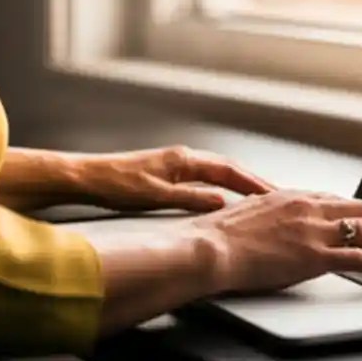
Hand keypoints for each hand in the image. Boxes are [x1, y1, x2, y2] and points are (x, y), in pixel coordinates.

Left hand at [78, 146, 274, 212]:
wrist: (87, 177)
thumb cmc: (116, 185)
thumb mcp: (157, 196)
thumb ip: (191, 199)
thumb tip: (223, 203)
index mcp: (184, 160)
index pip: (229, 170)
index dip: (253, 183)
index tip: (273, 194)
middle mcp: (183, 158)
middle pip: (227, 168)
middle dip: (252, 181)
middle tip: (275, 196)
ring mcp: (175, 164)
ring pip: (216, 172)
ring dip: (238, 183)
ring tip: (257, 198)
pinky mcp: (166, 173)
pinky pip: (204, 178)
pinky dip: (221, 186)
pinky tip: (223, 199)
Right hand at [187, 190, 361, 293]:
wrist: (211, 247)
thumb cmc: (221, 235)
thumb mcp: (252, 212)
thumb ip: (274, 214)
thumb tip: (279, 222)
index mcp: (292, 196)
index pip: (337, 199)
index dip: (359, 212)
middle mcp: (308, 207)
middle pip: (361, 208)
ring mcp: (313, 230)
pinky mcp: (315, 255)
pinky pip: (360, 257)